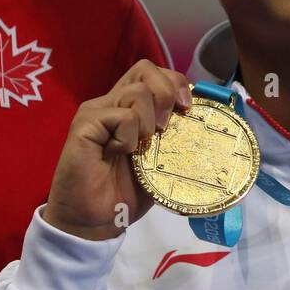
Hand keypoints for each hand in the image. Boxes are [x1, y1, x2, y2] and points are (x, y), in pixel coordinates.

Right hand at [42, 61, 192, 240]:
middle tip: (167, 126)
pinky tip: (119, 154)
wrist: (95, 220)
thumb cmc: (126, 192)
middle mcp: (111, 102)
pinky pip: (120, 116)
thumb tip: (205, 122)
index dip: (176, 82)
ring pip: (136, 91)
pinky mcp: (84, 126)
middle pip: (145, 69)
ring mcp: (96, 112)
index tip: (188, 108)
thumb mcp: (160, 160)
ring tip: (142, 148)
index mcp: (129, 108)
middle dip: (167, 92)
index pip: (154, 73)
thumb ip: (174, 137)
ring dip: (150, 121)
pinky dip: (129, 137)